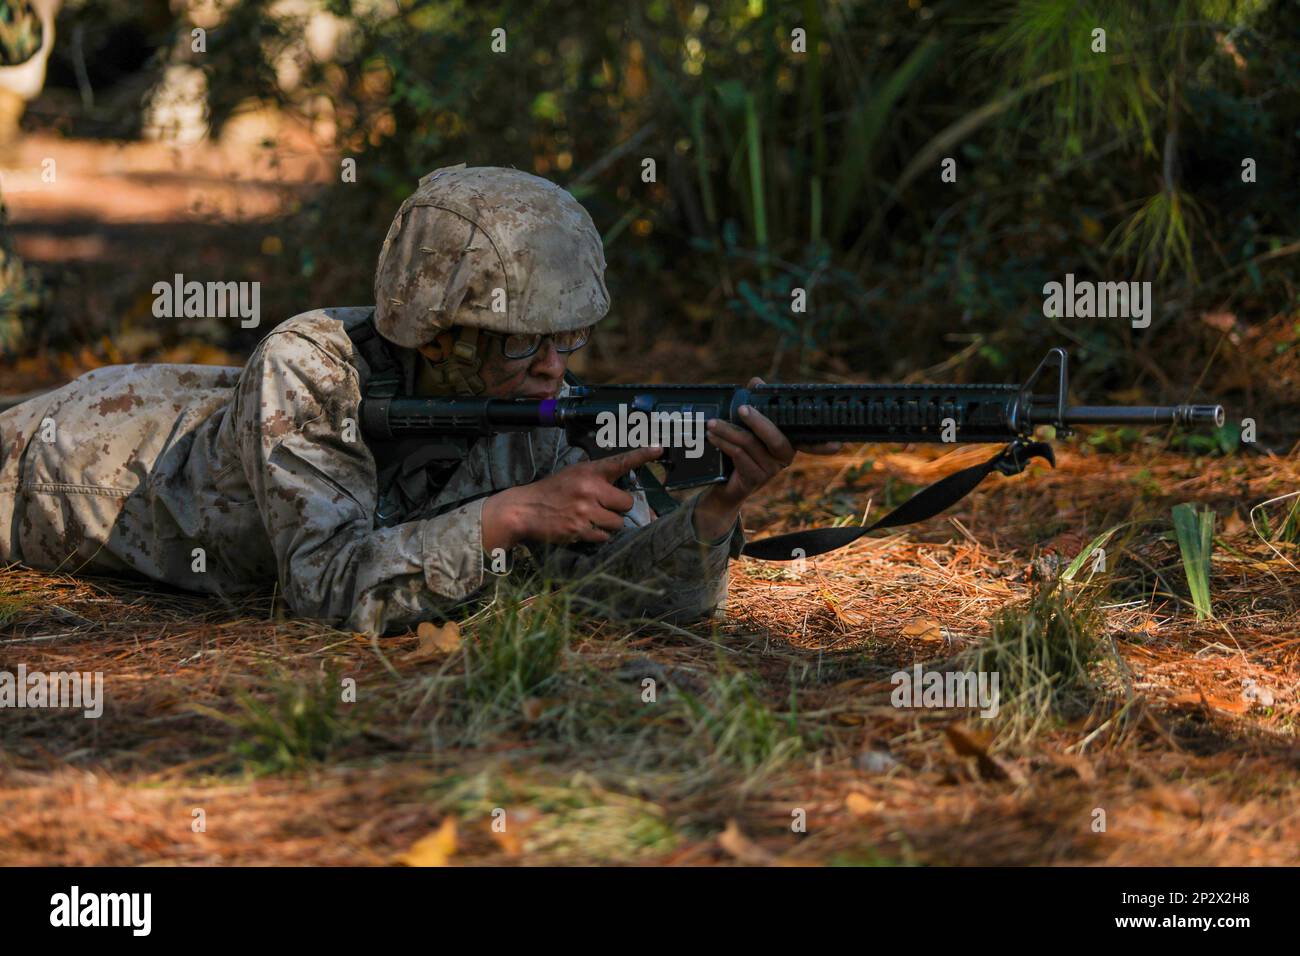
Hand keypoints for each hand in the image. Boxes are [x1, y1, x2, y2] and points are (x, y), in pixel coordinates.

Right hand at [482, 446, 662, 551]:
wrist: (524, 509)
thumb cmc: (552, 492)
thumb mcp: (573, 475)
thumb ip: (597, 479)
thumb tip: (624, 495)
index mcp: (589, 471)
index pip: (620, 461)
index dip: (642, 455)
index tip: (658, 449)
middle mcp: (589, 489)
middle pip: (627, 502)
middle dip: (619, 507)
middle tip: (604, 506)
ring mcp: (584, 510)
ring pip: (617, 522)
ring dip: (609, 524)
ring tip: (591, 518)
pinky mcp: (579, 529)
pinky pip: (603, 537)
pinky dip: (597, 535)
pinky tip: (583, 528)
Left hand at [692, 376, 841, 541]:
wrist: (727, 484)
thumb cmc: (742, 450)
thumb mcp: (748, 425)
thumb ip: (756, 403)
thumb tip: (757, 381)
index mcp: (790, 441)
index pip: (809, 440)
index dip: (823, 444)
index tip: (837, 446)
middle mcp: (785, 456)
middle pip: (776, 437)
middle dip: (758, 420)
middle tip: (741, 408)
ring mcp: (771, 469)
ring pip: (750, 444)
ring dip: (728, 431)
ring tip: (712, 423)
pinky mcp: (755, 478)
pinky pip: (739, 456)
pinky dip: (724, 443)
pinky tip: (713, 436)